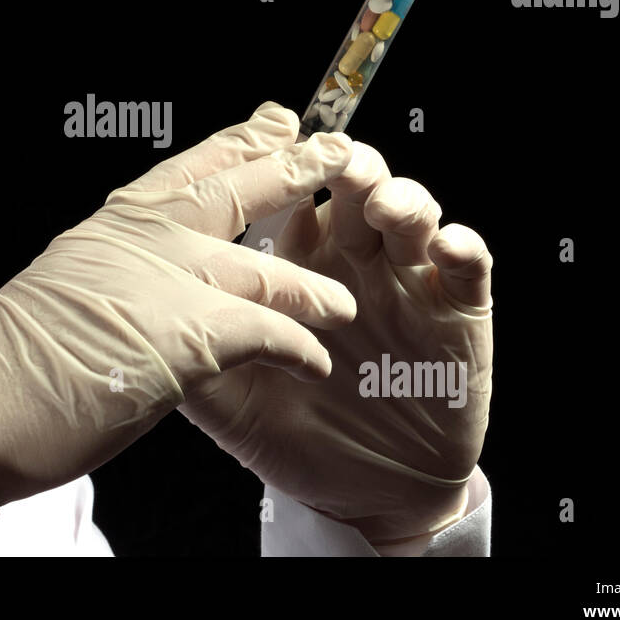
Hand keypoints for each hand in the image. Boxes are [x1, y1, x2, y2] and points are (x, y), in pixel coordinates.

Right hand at [0, 102, 359, 506]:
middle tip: (339, 150)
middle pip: (235, 190)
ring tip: (343, 302)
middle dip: (292, 169)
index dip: (238, 142)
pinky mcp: (185, 332)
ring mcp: (165, 278)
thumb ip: (119, 275)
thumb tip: (145, 286)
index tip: (275, 120)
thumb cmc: (9, 361)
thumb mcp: (69, 289)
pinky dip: (294, 344)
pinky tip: (316, 358)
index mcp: (114, 224)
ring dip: (310, 287)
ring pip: (263, 268)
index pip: (189, 169)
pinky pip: (264, 330)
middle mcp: (143, 237)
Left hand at [178, 108, 493, 543]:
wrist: (367, 493)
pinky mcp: (457, 313)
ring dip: (401, 197)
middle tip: (336, 160)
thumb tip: (150, 311)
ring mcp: (408, 282)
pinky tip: (444, 247)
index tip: (275, 126)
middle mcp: (354, 261)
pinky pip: (469, 267)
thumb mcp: (231, 398)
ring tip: (382, 207)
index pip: (289, 194)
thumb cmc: (296, 433)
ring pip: (411, 213)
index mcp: (297, 263)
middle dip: (347, 164)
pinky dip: (461, 246)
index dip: (284, 159)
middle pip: (354, 187)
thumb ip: (198, 351)